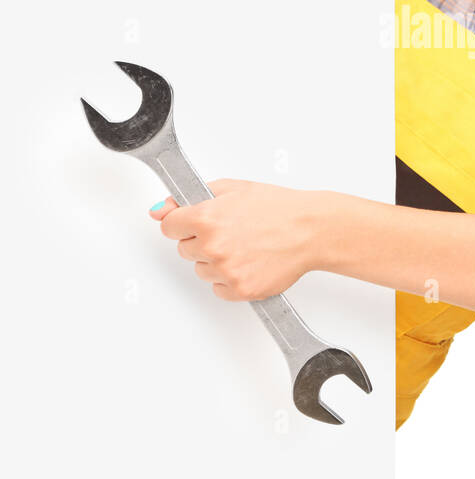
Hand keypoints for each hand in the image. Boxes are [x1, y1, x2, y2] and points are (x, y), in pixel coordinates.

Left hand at [148, 178, 326, 302]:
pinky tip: (248, 262)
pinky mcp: (240, 290)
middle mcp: (213, 246)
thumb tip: (160, 210)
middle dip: (200, 241)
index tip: (195, 222)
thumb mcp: (232, 188)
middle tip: (229, 231)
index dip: (182, 222)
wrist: (310, 230)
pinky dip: (229, 279)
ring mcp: (226, 271)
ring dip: (215, 261)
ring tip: (243, 246)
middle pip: (184, 250)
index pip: (169, 226)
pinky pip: (219, 289)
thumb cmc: (277, 207)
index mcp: (206, 218)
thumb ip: (190, 197)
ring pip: (201, 270)